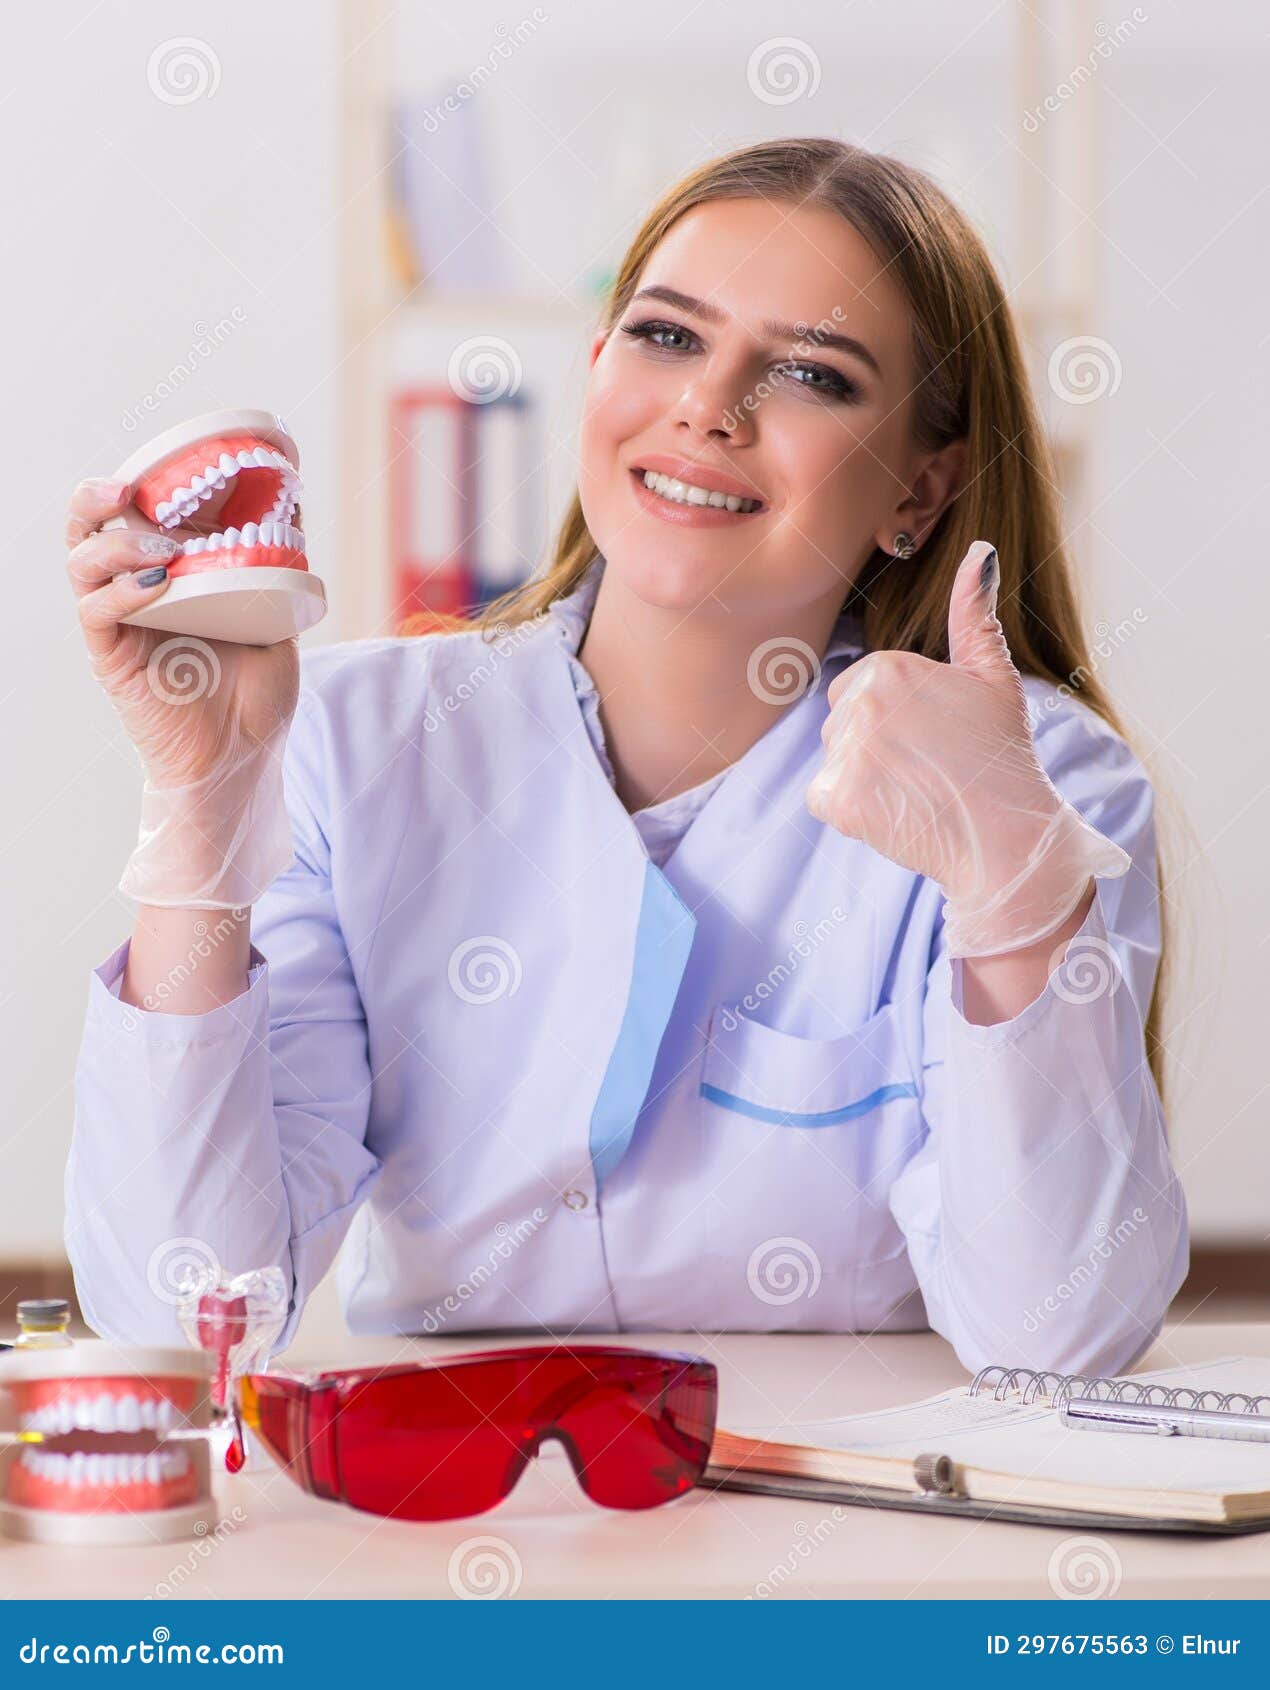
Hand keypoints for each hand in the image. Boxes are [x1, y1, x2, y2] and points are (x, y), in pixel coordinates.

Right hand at [66, 478, 301, 905]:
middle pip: (91, 525)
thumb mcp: (277, 618)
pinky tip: (154, 583)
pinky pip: (96, 610)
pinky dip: (121, 589)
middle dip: (99, 495)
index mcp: (169, 573)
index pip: (140, 513)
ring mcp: (119, 621)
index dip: (147, 483)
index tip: (177, 463)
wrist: (244, 759)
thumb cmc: (257, 693)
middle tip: (129, 486)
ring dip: (115, 541)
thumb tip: (293, 507)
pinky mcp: (109, 656)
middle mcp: (134, 589)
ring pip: (82, 560)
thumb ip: (276, 567)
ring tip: (158, 546)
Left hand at [805, 540, 1129, 956]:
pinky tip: (895, 812)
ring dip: (861, 777)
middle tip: (925, 766)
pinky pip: (823, 798)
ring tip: (914, 790)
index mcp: (887, 667)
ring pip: (832, 759)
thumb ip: (973, 613)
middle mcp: (859, 703)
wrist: (1007, 836)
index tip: (932, 739)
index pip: (858, 689)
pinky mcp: (833, 798)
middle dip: (872, 744)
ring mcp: (843, 751)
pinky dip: (851, 810)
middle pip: (840, 722)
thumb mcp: (993, 676)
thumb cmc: (1002, 755)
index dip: (894, 718)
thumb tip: (979, 552)